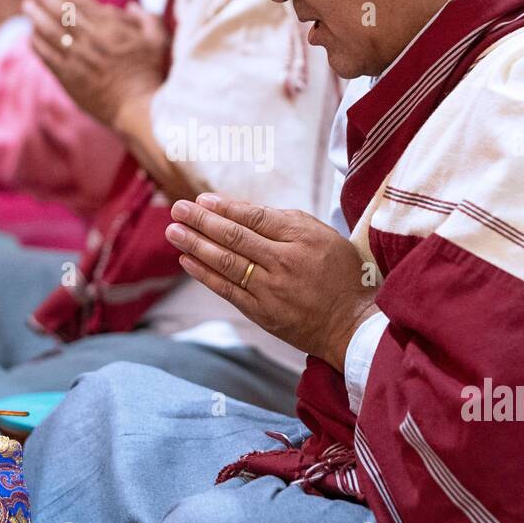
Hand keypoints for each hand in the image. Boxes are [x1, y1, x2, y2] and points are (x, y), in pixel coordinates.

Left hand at [24, 0, 169, 127]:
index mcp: (110, 28)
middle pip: (60, 13)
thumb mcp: (158, 40)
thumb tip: (130, 5)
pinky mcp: (69, 79)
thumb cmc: (151, 74)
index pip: (80, 1)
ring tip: (26, 6)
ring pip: (49, 32)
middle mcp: (90, 41)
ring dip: (35, 17)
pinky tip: (31, 36)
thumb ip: (146, 18)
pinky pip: (47, 57)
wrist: (139, 109)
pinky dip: (37, 44)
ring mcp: (77, 60)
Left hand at [166, 193, 377, 370]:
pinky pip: (227, 290)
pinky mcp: (262, 313)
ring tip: (173, 231)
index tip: (202, 199)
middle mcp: (284, 263)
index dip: (225, 207)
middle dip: (202, 221)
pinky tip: (187, 260)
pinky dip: (205, 274)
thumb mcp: (323, 236)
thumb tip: (244, 210)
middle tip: (178, 209)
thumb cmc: (339, 274)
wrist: (350, 323)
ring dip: (196, 245)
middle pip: (235, 237)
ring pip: (226, 263)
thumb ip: (285, 221)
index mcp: (301, 238)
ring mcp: (271, 290)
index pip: (254, 218)